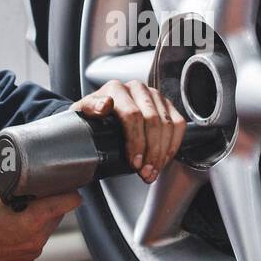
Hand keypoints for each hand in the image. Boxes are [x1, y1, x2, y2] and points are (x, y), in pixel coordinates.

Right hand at [0, 171, 80, 260]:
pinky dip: (27, 232)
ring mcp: (30, 253)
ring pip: (46, 228)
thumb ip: (8, 171)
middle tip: (31, 193)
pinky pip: (34, 241)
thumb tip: (17, 157)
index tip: (63, 182)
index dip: (68, 189)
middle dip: (48, 202)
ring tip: (17, 209)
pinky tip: (10, 225)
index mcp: (33, 221)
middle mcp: (36, 241)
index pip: (70, 202)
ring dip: (38, 217)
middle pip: (58, 214)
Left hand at [71, 79, 186, 183]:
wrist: (99, 113)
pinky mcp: (166, 105)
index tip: (134, 162)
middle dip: (151, 151)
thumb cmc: (91, 117)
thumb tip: (104, 106)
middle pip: (153, 121)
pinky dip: (173, 145)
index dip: (136, 141)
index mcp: (116, 89)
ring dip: (163, 152)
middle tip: (145, 171)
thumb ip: (90, 107)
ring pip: (168, 124)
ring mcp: (154, 96)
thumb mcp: (82, 113)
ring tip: (153, 170)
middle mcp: (137, 89)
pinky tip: (163, 160)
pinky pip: (178, 124)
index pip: (132, 115)